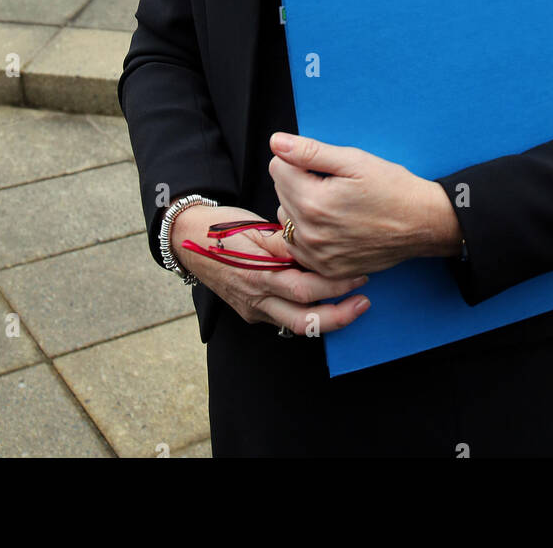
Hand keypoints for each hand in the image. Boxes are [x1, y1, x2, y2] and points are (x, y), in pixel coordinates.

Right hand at [169, 204, 371, 336]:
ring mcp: (253, 309)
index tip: (359, 272)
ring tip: (355, 308)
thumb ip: (283, 242)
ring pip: (297, 326)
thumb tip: (313, 245)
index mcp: (257, 272)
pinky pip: (285, 321)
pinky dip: (309, 315)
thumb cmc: (223, 226)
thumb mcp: (255, 226)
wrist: (188, 239)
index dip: (334, 284)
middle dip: (340, 311)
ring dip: (329, 319)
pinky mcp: (252, 313)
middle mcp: (256, 296)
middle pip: (304, 316)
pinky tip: (328, 304)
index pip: (303, 287)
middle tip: (365, 298)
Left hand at [269, 133, 462, 278]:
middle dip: (300, 182)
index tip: (324, 167)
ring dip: (300, 207)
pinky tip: (331, 224)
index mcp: (313, 202)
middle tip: (334, 184)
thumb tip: (276, 142)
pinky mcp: (326, 269)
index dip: (300, 160)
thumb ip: (309, 151)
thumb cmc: (393, 189)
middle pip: (280, 192)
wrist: (423, 224)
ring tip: (334, 204)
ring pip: (286, 218)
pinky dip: (308, 232)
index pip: (277, 168)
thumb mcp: (354, 161)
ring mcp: (317, 255)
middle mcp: (309, 233)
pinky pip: (298, 245)